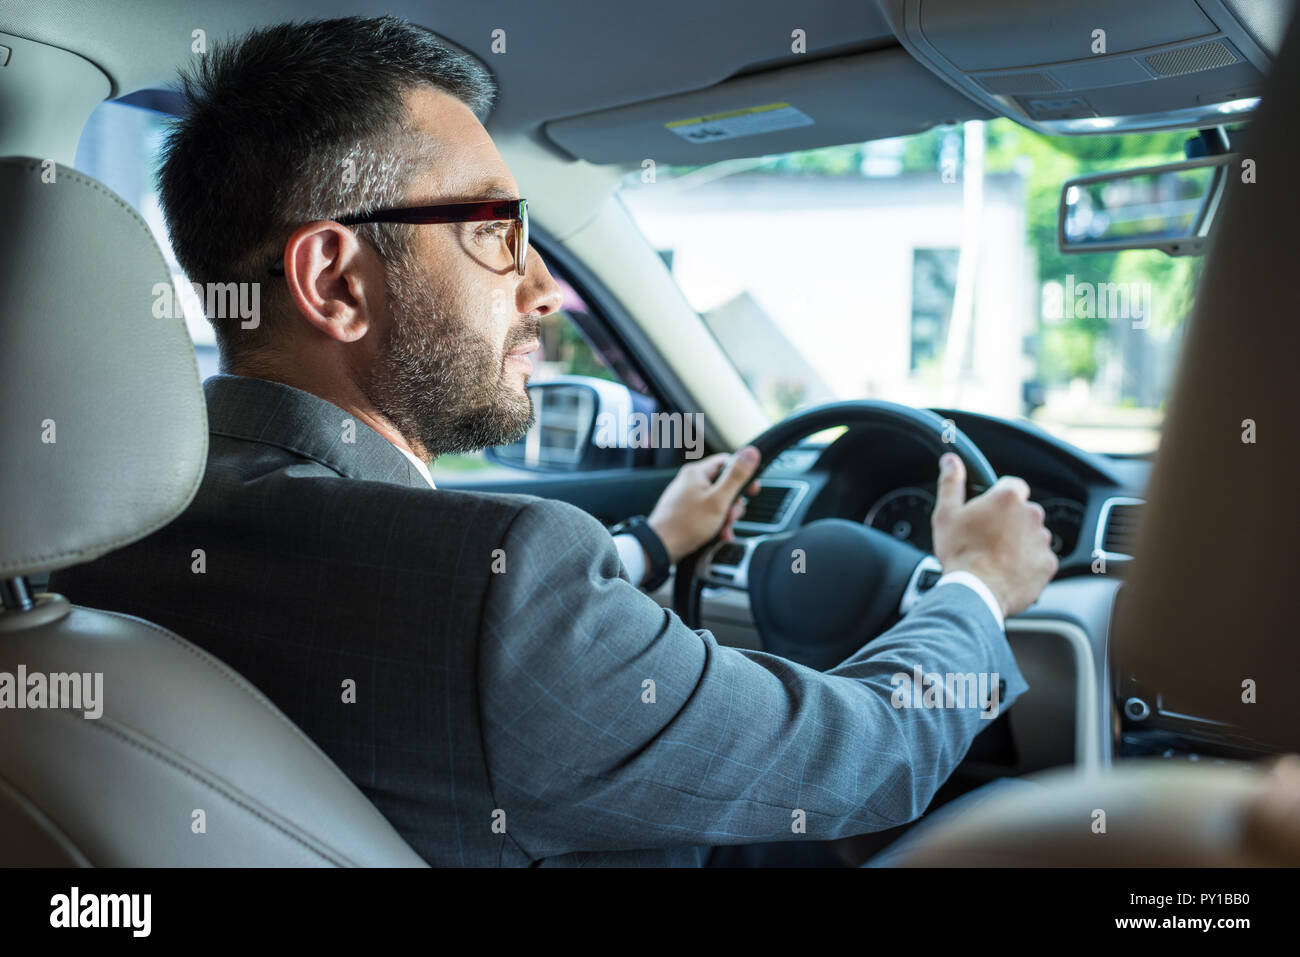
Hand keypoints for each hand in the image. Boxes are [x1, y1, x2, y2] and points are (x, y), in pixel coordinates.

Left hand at [647, 446, 761, 563]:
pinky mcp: (687, 511)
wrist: (660, 547)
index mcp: (697, 473)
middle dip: (733, 503)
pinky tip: (719, 533)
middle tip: (731, 515)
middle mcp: (690, 481)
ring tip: (723, 528)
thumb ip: (736, 477)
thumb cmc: (685, 525)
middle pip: (724, 484)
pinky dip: (716, 522)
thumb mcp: (718, 500)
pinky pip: (708, 512)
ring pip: (718, 500)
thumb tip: (751, 453)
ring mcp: (688, 496)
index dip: (743, 475)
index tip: (752, 489)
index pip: (727, 462)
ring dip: (726, 516)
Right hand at [931, 453, 1057, 617]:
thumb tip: (951, 460)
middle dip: (1009, 522)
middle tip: (987, 538)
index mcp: (1008, 498)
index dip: (998, 498)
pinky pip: (1039, 558)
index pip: (1012, 486)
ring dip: (1019, 542)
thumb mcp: (946, 514)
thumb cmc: (960, 553)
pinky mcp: (1048, 563)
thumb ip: (951, 483)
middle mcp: (1031, 514)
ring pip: (1032, 535)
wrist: (977, 592)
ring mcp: (1042, 540)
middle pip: (1023, 511)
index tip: (988, 512)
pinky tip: (1007, 571)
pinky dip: (1027, 563)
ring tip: (996, 558)